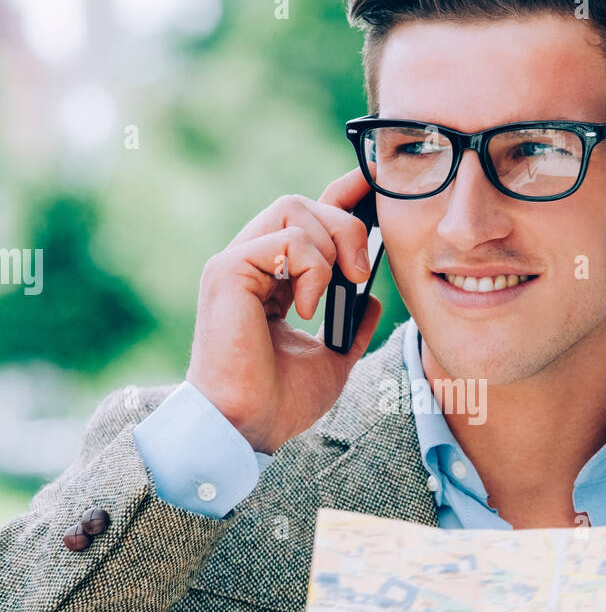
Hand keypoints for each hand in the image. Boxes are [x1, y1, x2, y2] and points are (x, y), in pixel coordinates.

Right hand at [187, 168, 381, 452]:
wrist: (249, 427)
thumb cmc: (280, 400)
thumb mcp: (333, 358)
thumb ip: (352, 325)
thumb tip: (372, 301)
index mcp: (270, 280)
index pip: (303, 219)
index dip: (339, 195)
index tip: (372, 184)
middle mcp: (249, 265)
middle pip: (301, 205)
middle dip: (344, 225)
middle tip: (360, 272)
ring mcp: (235, 265)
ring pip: (292, 210)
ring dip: (330, 245)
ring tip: (333, 291)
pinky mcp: (227, 272)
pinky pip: (284, 241)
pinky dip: (310, 268)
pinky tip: (305, 308)